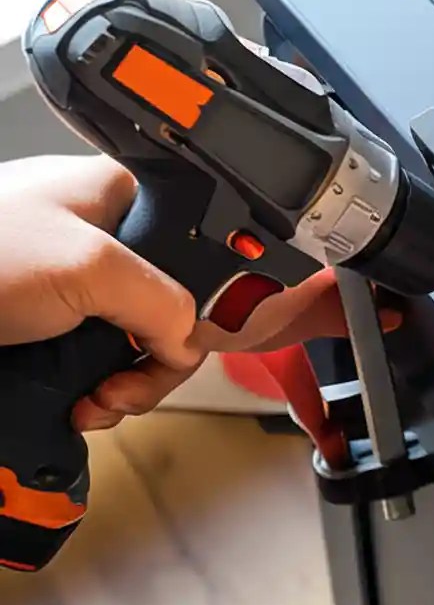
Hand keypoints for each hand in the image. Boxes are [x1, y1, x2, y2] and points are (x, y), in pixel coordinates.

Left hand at [0, 154, 397, 430]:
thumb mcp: (91, 268)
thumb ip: (166, 302)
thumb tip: (192, 341)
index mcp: (121, 197)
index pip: (206, 247)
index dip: (214, 299)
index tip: (211, 339)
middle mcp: (103, 239)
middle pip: (176, 309)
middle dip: (159, 362)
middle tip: (129, 384)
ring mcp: (75, 288)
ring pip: (141, 347)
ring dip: (126, 387)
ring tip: (92, 404)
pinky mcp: (49, 330)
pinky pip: (102, 368)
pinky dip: (98, 397)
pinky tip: (77, 408)